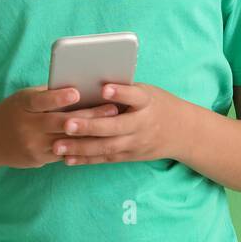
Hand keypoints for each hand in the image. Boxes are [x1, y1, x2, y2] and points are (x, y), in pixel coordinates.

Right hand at [0, 85, 120, 169]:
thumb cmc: (14, 111)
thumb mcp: (24, 98)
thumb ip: (47, 94)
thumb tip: (80, 84)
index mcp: (23, 105)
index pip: (40, 101)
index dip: (58, 98)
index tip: (76, 92)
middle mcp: (27, 126)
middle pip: (60, 122)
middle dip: (89, 115)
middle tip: (112, 109)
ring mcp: (33, 145)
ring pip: (67, 140)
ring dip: (91, 133)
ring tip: (113, 126)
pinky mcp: (38, 159)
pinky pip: (65, 153)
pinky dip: (83, 146)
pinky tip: (101, 141)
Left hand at [51, 83, 187, 165]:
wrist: (183, 132)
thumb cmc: (157, 104)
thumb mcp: (147, 92)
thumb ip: (124, 90)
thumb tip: (91, 82)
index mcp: (147, 102)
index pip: (135, 96)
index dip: (121, 92)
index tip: (104, 87)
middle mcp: (142, 124)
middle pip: (115, 126)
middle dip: (90, 126)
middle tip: (67, 123)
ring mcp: (136, 143)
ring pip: (107, 146)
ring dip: (81, 147)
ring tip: (57, 145)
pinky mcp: (130, 156)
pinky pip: (106, 158)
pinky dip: (86, 159)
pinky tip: (67, 158)